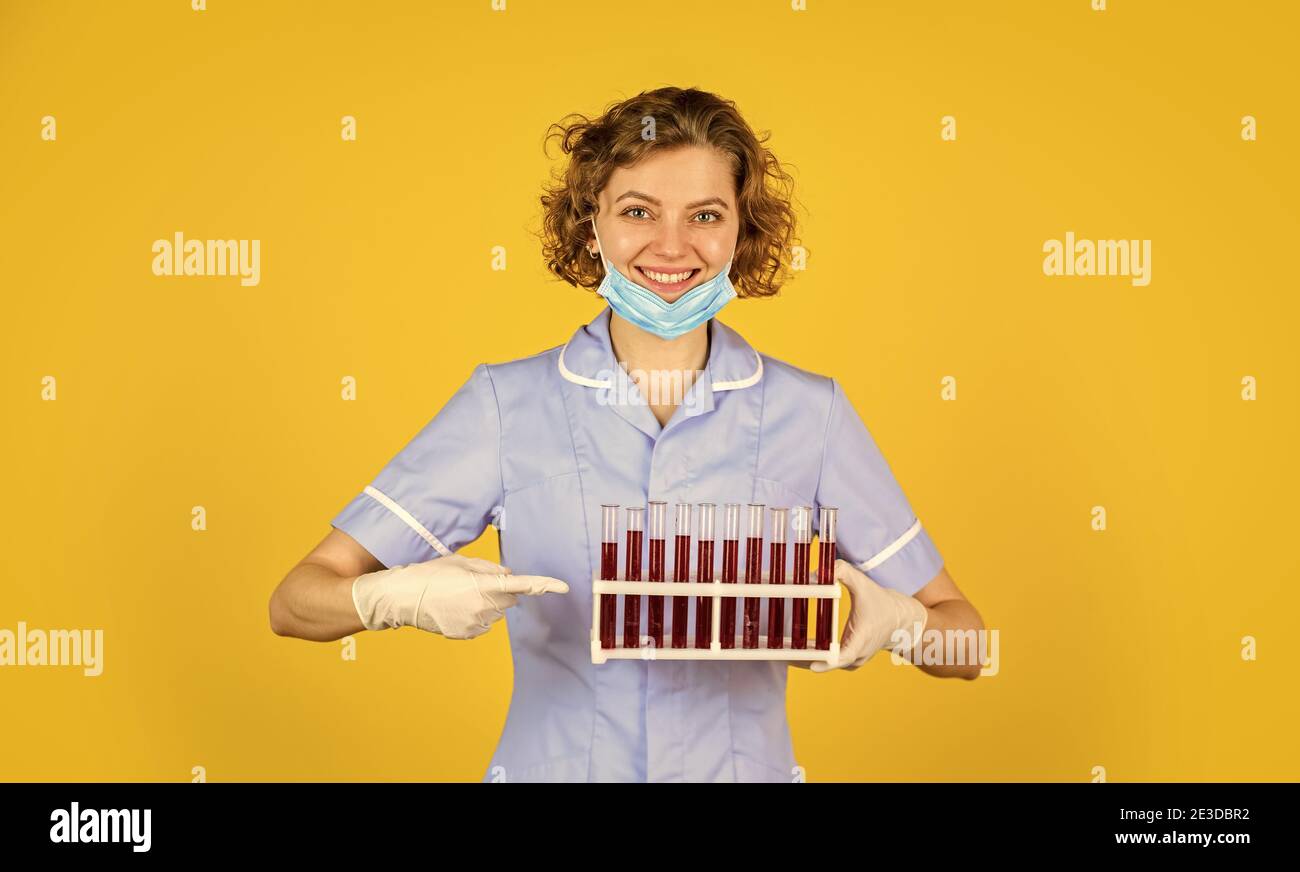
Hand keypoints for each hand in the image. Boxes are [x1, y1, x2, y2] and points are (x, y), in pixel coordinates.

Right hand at [351, 554, 568, 638]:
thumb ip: (488, 569)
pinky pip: (483, 624)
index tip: (563, 586)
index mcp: (483, 585)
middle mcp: (483, 607)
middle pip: (509, 599)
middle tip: (472, 583)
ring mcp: (475, 624)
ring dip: (486, 604)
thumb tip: (508, 575)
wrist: (402, 597)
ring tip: (457, 596)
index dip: (543, 585)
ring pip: (496, 613)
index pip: (521, 584)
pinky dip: (476, 616)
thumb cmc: (430, 574)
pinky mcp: (467, 634)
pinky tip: (454, 608)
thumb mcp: (459, 562)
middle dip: (500, 591)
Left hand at [791, 558, 927, 671]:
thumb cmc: (881, 602)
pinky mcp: (850, 661)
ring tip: (781, 654)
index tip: (812, 664)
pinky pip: (829, 663)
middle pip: (829, 663)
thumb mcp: (863, 583)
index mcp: (862, 639)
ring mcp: (854, 661)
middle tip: (781, 654)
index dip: (828, 662)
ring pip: (827, 664)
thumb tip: (815, 574)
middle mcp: (857, 655)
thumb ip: (841, 572)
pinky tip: (794, 652)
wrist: (901, 620)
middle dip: (805, 659)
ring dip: (806, 660)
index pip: (844, 657)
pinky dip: (814, 658)